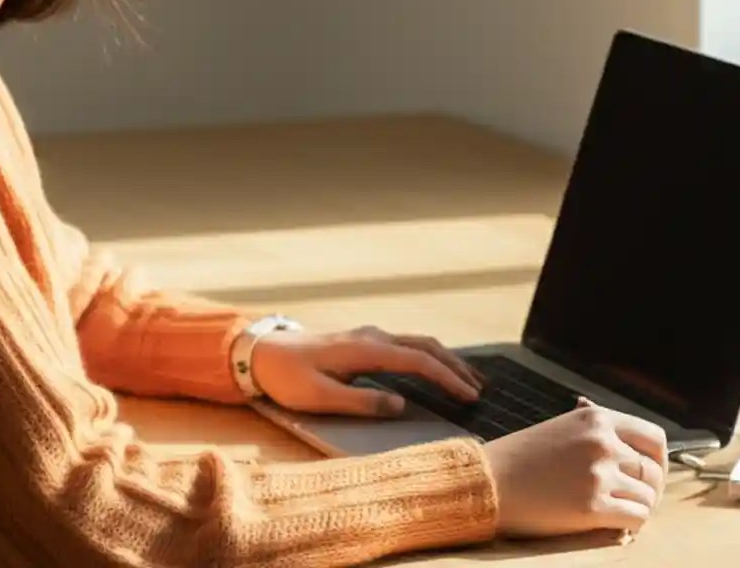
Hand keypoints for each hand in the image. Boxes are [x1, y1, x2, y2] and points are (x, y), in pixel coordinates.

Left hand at [250, 325, 482, 415]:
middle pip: (427, 347)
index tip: (469, 396)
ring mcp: (369, 336)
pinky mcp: (364, 341)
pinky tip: (434, 368)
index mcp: (367, 349)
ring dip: (446, 360)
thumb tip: (400, 404)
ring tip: (467, 379)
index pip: (419, 362)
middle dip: (456, 367)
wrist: (259, 352)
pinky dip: (429, 356)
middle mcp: (373, 336)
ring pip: (419, 343)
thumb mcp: (320, 398)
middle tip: (480, 389)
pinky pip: (406, 344)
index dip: (447, 379)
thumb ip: (361, 402)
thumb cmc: (286, 378)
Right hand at [484, 398, 668, 537]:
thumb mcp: (562, 427)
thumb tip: (629, 443)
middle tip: (638, 501)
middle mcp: (603, 442)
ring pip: (648, 497)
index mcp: (597, 418)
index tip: (649, 475)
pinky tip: (618, 527)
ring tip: (621, 513)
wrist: (486, 483)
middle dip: (651, 489)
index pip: (654, 437)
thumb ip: (597, 431)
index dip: (658, 461)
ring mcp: (599, 474)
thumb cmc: (520, 459)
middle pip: (654, 470)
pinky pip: (636, 519)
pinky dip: (633, 526)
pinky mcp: (592, 506)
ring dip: (639, 509)